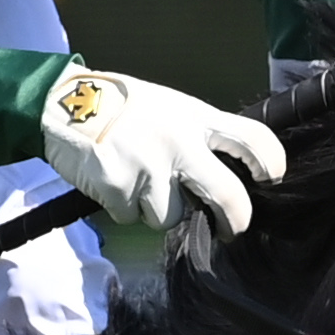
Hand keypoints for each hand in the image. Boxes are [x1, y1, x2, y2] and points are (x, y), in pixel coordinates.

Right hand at [36, 66, 285, 238]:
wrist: (62, 104)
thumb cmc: (119, 106)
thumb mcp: (166, 106)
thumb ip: (195, 134)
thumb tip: (220, 170)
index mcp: (195, 118)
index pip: (252, 138)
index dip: (271, 162)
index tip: (271, 178)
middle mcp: (179, 144)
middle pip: (228, 196)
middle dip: (234, 221)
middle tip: (229, 230)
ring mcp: (150, 169)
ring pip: (172, 216)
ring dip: (157, 210)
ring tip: (137, 181)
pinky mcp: (121, 190)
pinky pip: (132, 217)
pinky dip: (123, 207)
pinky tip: (112, 181)